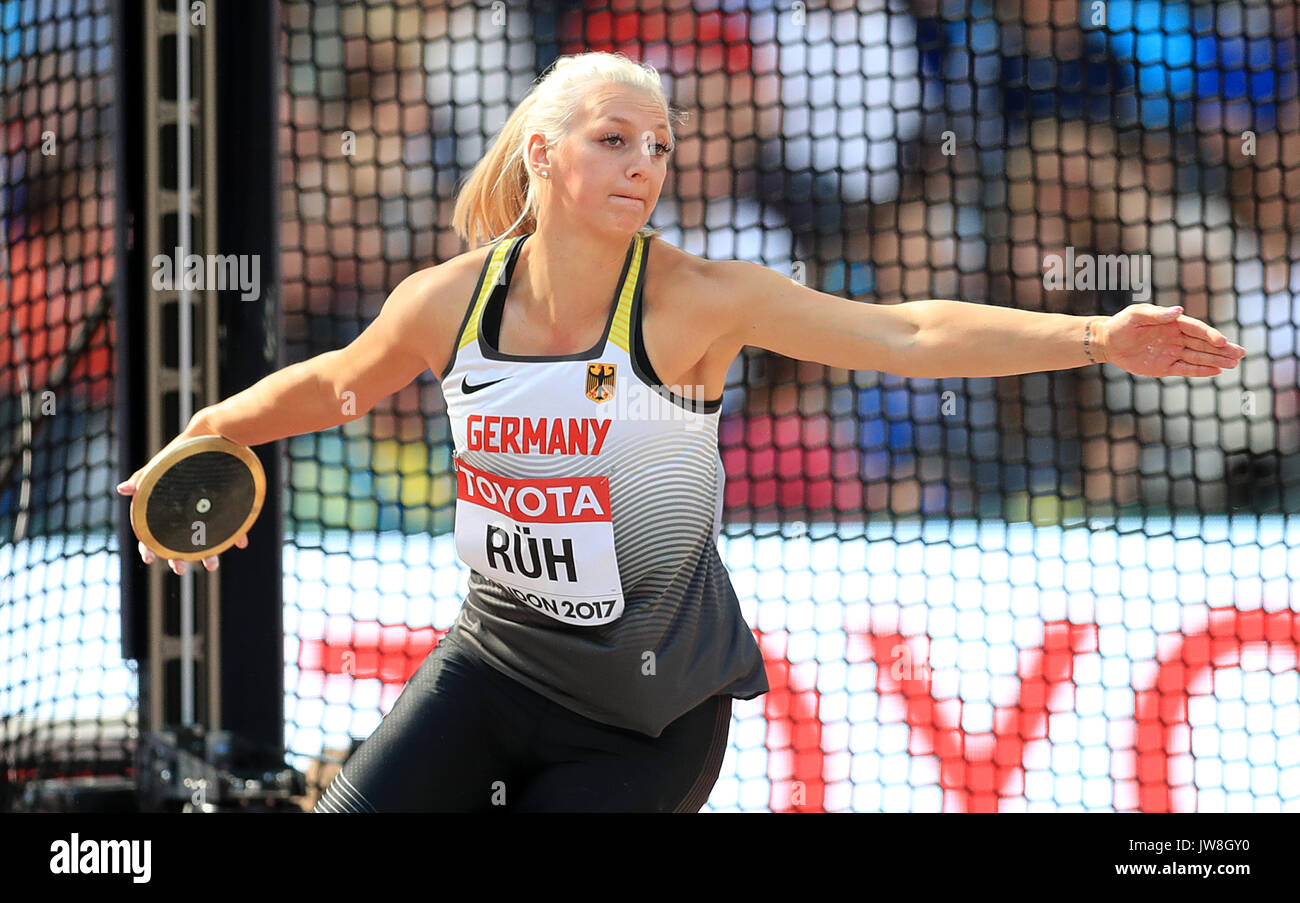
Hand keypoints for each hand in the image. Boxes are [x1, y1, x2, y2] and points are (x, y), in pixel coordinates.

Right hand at [115, 414, 246, 572]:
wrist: (214, 436)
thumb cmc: (182, 452)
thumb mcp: (162, 466)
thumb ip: (143, 479)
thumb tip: (121, 489)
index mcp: (167, 506)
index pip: (154, 531)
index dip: (149, 546)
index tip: (150, 560)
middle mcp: (187, 510)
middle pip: (180, 540)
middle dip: (179, 557)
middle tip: (181, 570)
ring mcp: (208, 509)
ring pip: (207, 537)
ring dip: (209, 552)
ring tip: (213, 566)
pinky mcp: (227, 503)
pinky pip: (233, 523)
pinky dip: (237, 533)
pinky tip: (241, 543)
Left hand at [1096, 304, 1245, 377]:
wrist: (1108, 342)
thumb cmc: (1122, 324)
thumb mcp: (1137, 315)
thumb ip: (1157, 314)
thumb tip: (1179, 311)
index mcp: (1174, 323)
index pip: (1196, 329)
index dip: (1209, 335)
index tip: (1221, 341)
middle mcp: (1178, 338)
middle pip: (1204, 344)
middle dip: (1222, 349)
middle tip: (1241, 353)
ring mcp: (1173, 352)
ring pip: (1199, 357)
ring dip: (1216, 360)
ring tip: (1234, 364)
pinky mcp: (1166, 367)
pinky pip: (1185, 369)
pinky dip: (1200, 371)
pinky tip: (1216, 371)